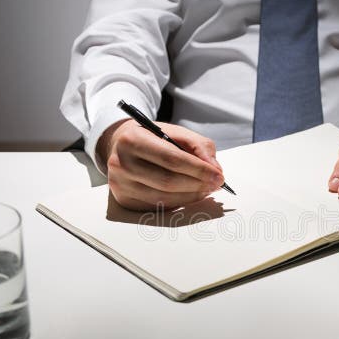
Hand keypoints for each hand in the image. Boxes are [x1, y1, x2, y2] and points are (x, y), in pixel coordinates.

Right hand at [98, 119, 224, 210]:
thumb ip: (199, 146)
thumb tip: (215, 169)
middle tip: (216, 184)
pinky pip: (157, 206)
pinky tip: (190, 195)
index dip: (198, 169)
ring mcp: (120, 184)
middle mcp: (121, 163)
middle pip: (167, 181)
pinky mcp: (123, 199)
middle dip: (197, 184)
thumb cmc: (152, 138)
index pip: (171, 159)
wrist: (120, 146)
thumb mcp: (175, 132)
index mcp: (132, 140)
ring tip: (206, 189)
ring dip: (191, 196)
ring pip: (163, 197)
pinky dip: (179, 202)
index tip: (218, 175)